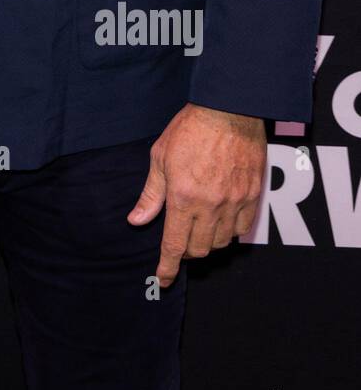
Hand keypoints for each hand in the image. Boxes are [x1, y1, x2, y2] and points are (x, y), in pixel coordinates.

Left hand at [129, 103, 265, 286]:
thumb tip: (137, 220)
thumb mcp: (160, 157)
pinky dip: (231, 230)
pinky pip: (243, 228)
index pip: (174, 244)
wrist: (229, 109)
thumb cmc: (190, 129)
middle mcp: (210, 205)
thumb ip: (151, 194)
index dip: (167, 267)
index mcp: (182, 197)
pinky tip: (222, 218)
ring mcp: (234, 202)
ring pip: (222, 242)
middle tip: (180, 239)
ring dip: (208, 241)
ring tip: (200, 225)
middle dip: (186, 251)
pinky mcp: (253, 196)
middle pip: (199, 249)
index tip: (162, 279)